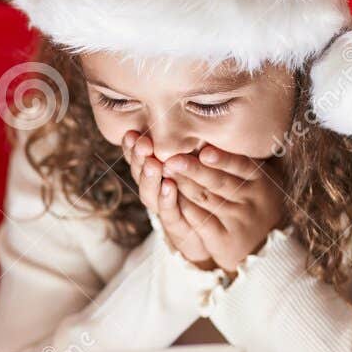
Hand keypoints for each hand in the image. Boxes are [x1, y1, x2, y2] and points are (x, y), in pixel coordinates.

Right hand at [122, 129, 214, 267]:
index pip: (138, 161)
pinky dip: (166, 200)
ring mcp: (166, 212)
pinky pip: (170, 214)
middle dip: (137, 158)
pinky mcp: (179, 229)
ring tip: (152, 162)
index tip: (131, 133)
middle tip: (140, 142)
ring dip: (149, 177)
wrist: (220, 237)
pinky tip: (169, 186)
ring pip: (150, 194)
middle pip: (140, 175)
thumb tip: (179, 115)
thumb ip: (186, 148)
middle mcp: (157, 194)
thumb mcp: (195, 167)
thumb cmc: (207, 195)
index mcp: (158, 177)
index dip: (132, 149)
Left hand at [159, 145, 286, 273]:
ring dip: (183, 186)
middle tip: (171, 160)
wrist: (263, 247)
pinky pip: (200, 222)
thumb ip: (240, 161)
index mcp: (260, 180)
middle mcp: (251, 199)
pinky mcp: (224, 239)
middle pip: (219, 182)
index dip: (222, 160)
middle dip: (194, 170)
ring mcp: (238, 220)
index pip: (241, 166)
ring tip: (164, 172)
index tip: (204, 152)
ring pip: (206, 200)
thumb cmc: (253, 203)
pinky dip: (184, 208)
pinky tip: (169, 196)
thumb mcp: (257, 181)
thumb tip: (211, 135)